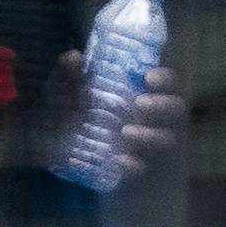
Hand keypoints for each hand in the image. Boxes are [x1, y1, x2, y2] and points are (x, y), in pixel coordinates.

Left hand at [37, 53, 184, 174]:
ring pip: (166, 139)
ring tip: (125, 132)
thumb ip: (67, 74)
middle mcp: (151, 117)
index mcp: (140, 93)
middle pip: (176, 108)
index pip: (167, 82)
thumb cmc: (65, 114)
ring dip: (149, 134)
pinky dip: (135, 164)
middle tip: (139, 104)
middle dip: (162, 105)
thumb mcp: (61, 92)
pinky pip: (146, 168)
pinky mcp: (138, 168)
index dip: (164, 78)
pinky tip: (120, 161)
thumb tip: (74, 58)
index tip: (148, 78)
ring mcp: (148, 144)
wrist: (49, 154)